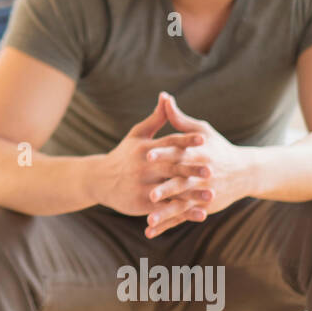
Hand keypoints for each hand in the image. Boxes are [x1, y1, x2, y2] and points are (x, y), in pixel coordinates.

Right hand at [93, 91, 215, 220]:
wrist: (99, 180)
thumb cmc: (124, 155)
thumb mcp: (137, 134)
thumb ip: (156, 118)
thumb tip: (167, 96)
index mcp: (144, 148)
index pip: (168, 143)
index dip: (185, 141)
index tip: (203, 139)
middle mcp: (143, 167)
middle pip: (170, 168)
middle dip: (191, 169)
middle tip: (211, 170)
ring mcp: (142, 186)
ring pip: (170, 190)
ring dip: (191, 194)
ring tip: (211, 196)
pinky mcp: (142, 204)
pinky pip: (166, 209)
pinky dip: (183, 213)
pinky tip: (201, 214)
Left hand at [142, 92, 251, 237]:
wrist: (247, 173)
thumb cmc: (219, 147)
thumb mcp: (202, 130)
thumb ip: (179, 118)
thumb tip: (163, 97)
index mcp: (198, 154)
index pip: (178, 153)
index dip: (163, 153)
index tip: (146, 154)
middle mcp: (200, 176)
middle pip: (181, 182)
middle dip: (167, 188)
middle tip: (151, 193)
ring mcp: (202, 194)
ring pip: (181, 204)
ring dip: (166, 213)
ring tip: (149, 219)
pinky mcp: (201, 207)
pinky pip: (181, 217)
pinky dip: (167, 225)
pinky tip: (150, 231)